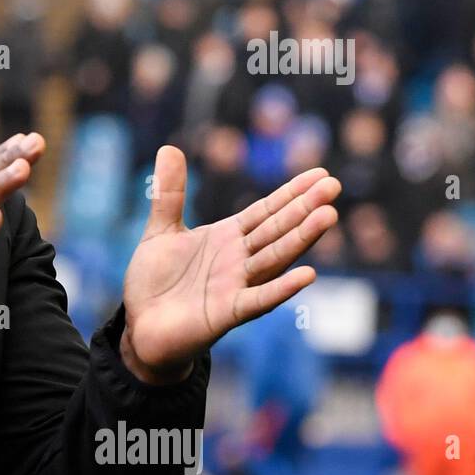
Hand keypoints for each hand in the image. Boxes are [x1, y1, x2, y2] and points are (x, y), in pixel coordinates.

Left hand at [120, 146, 340, 383]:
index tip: (320, 174)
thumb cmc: (156, 282)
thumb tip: (169, 147)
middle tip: (334, 185)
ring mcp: (235, 286)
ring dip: (300, 239)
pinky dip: (281, 288)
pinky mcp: (226, 313)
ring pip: (274, 259)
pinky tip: (307, 275)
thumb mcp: (161, 231)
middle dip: (304, 209)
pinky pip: (257, 299)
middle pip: (277, 230)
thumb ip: (170, 194)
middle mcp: (238, 261)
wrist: (141, 327)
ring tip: (328, 216)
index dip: (291, 193)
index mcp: (227, 238)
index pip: (265, 211)